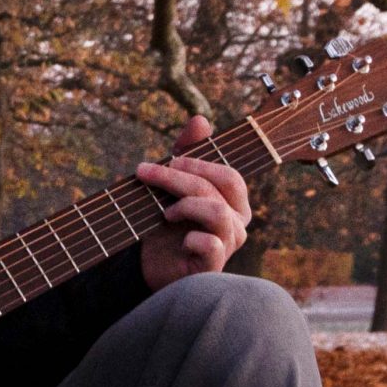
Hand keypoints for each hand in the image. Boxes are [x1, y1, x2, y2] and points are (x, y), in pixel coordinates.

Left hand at [137, 115, 251, 289]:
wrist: (150, 263)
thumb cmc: (167, 220)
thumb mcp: (173, 182)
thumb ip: (187, 151)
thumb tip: (200, 119)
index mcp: (234, 200)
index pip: (228, 174)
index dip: (197, 162)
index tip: (166, 159)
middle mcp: (238, 222)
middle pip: (222, 187)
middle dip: (181, 177)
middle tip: (148, 174)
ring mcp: (229, 245)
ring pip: (218, 213)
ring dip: (185, 205)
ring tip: (166, 213)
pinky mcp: (214, 266)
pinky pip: (211, 245)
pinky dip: (191, 238)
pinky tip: (179, 241)